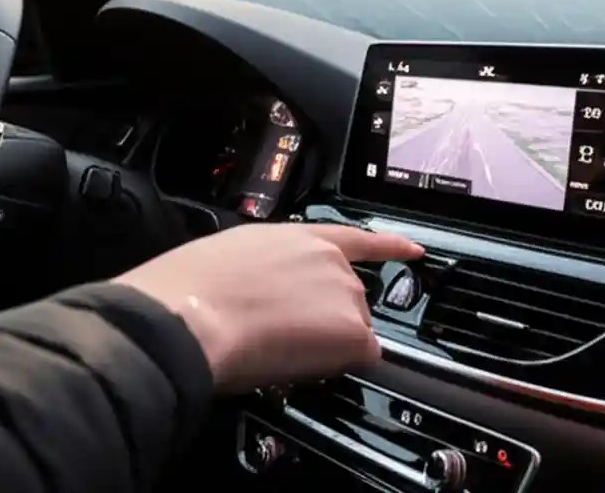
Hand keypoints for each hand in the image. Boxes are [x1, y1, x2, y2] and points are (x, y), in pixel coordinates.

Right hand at [113, 223, 423, 391]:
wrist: (191, 315)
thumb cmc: (190, 291)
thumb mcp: (230, 259)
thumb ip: (265, 270)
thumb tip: (264, 291)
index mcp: (297, 237)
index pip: (354, 238)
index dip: (388, 246)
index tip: (414, 250)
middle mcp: (330, 261)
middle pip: (349, 300)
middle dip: (325, 324)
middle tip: (278, 339)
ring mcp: (346, 294)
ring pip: (351, 331)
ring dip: (327, 346)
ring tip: (277, 350)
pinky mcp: (353, 331)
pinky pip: (359, 359)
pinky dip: (336, 368)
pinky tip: (301, 365)